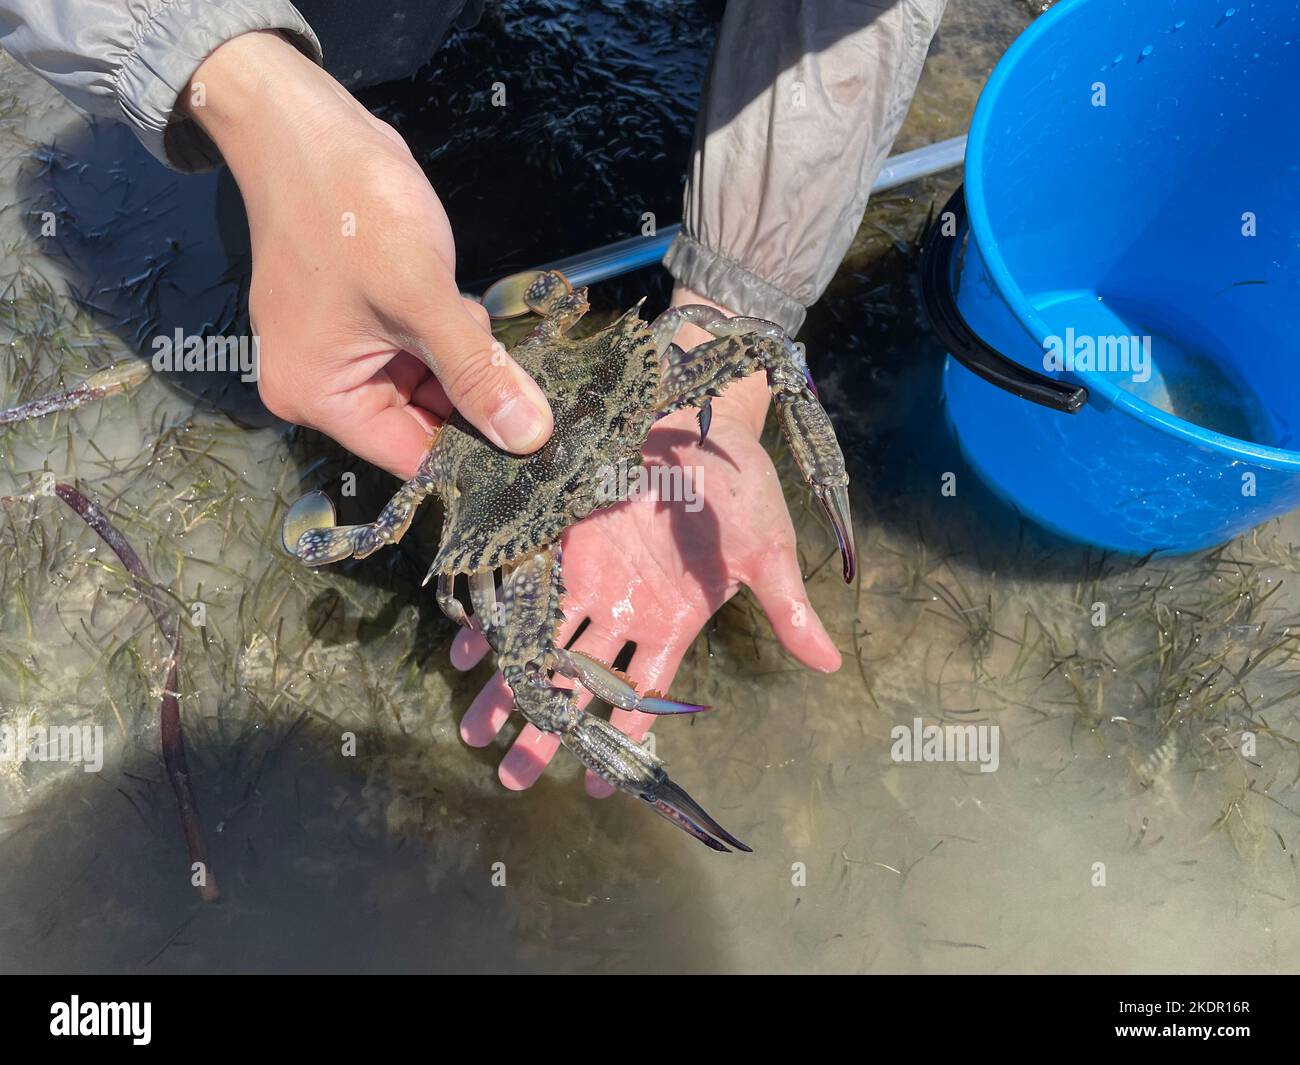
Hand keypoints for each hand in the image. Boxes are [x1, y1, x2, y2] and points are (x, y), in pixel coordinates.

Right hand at [185, 31, 552, 476]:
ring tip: (465, 309)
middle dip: (467, 391)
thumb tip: (529, 437)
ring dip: (461, 355)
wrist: (304, 125)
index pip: (411, 455)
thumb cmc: (351, 208)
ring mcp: (340, 350)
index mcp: (318, 397)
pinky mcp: (361, 319)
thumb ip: (478, 372)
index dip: (472, 451)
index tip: (529, 442)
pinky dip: (447, 331)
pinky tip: (458, 298)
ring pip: (427, 383)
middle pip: (420, 421)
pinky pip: (417, 348)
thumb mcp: (422, 297)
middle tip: (503, 358)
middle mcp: (321, 385)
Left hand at [454, 287, 840, 795]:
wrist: (699, 416)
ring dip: (510, 688)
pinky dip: (492, 618)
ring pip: (542, 643)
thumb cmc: (740, 488)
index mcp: (672, 622)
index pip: (643, 696)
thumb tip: (831, 663)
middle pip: (579, 682)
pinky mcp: (561, 538)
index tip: (598, 787)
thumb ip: (787, 608)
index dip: (620, 741)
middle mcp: (624, 609)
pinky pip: (521, 587)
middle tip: (514, 778)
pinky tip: (464, 651)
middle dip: (548, 730)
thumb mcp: (768, 551)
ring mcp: (589, 575)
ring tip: (474, 731)